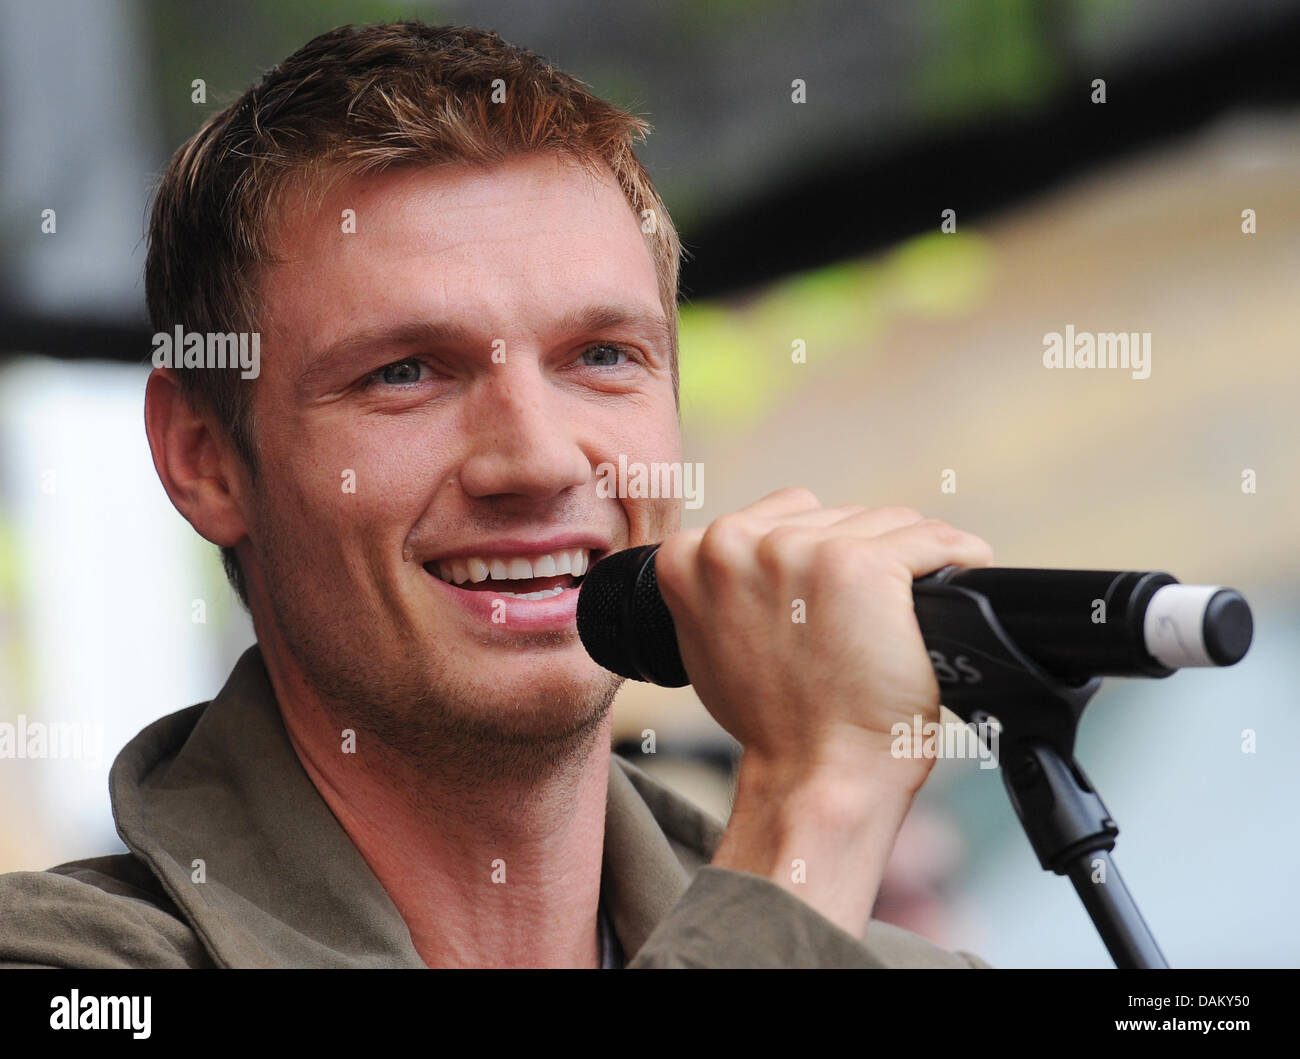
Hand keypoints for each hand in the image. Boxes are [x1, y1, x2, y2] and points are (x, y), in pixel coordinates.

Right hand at [653, 487, 993, 937]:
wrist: (812, 778)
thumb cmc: (773, 724)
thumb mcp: (709, 642)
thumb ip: (726, 585)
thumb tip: (767, 552)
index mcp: (689, 555)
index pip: (781, 514)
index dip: (818, 552)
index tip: (836, 591)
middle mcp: (737, 543)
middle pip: (835, 515)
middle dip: (861, 556)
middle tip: (867, 618)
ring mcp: (800, 551)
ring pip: (885, 523)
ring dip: (909, 558)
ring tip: (907, 611)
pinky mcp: (862, 567)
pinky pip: (932, 540)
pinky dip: (958, 555)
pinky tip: (961, 572)